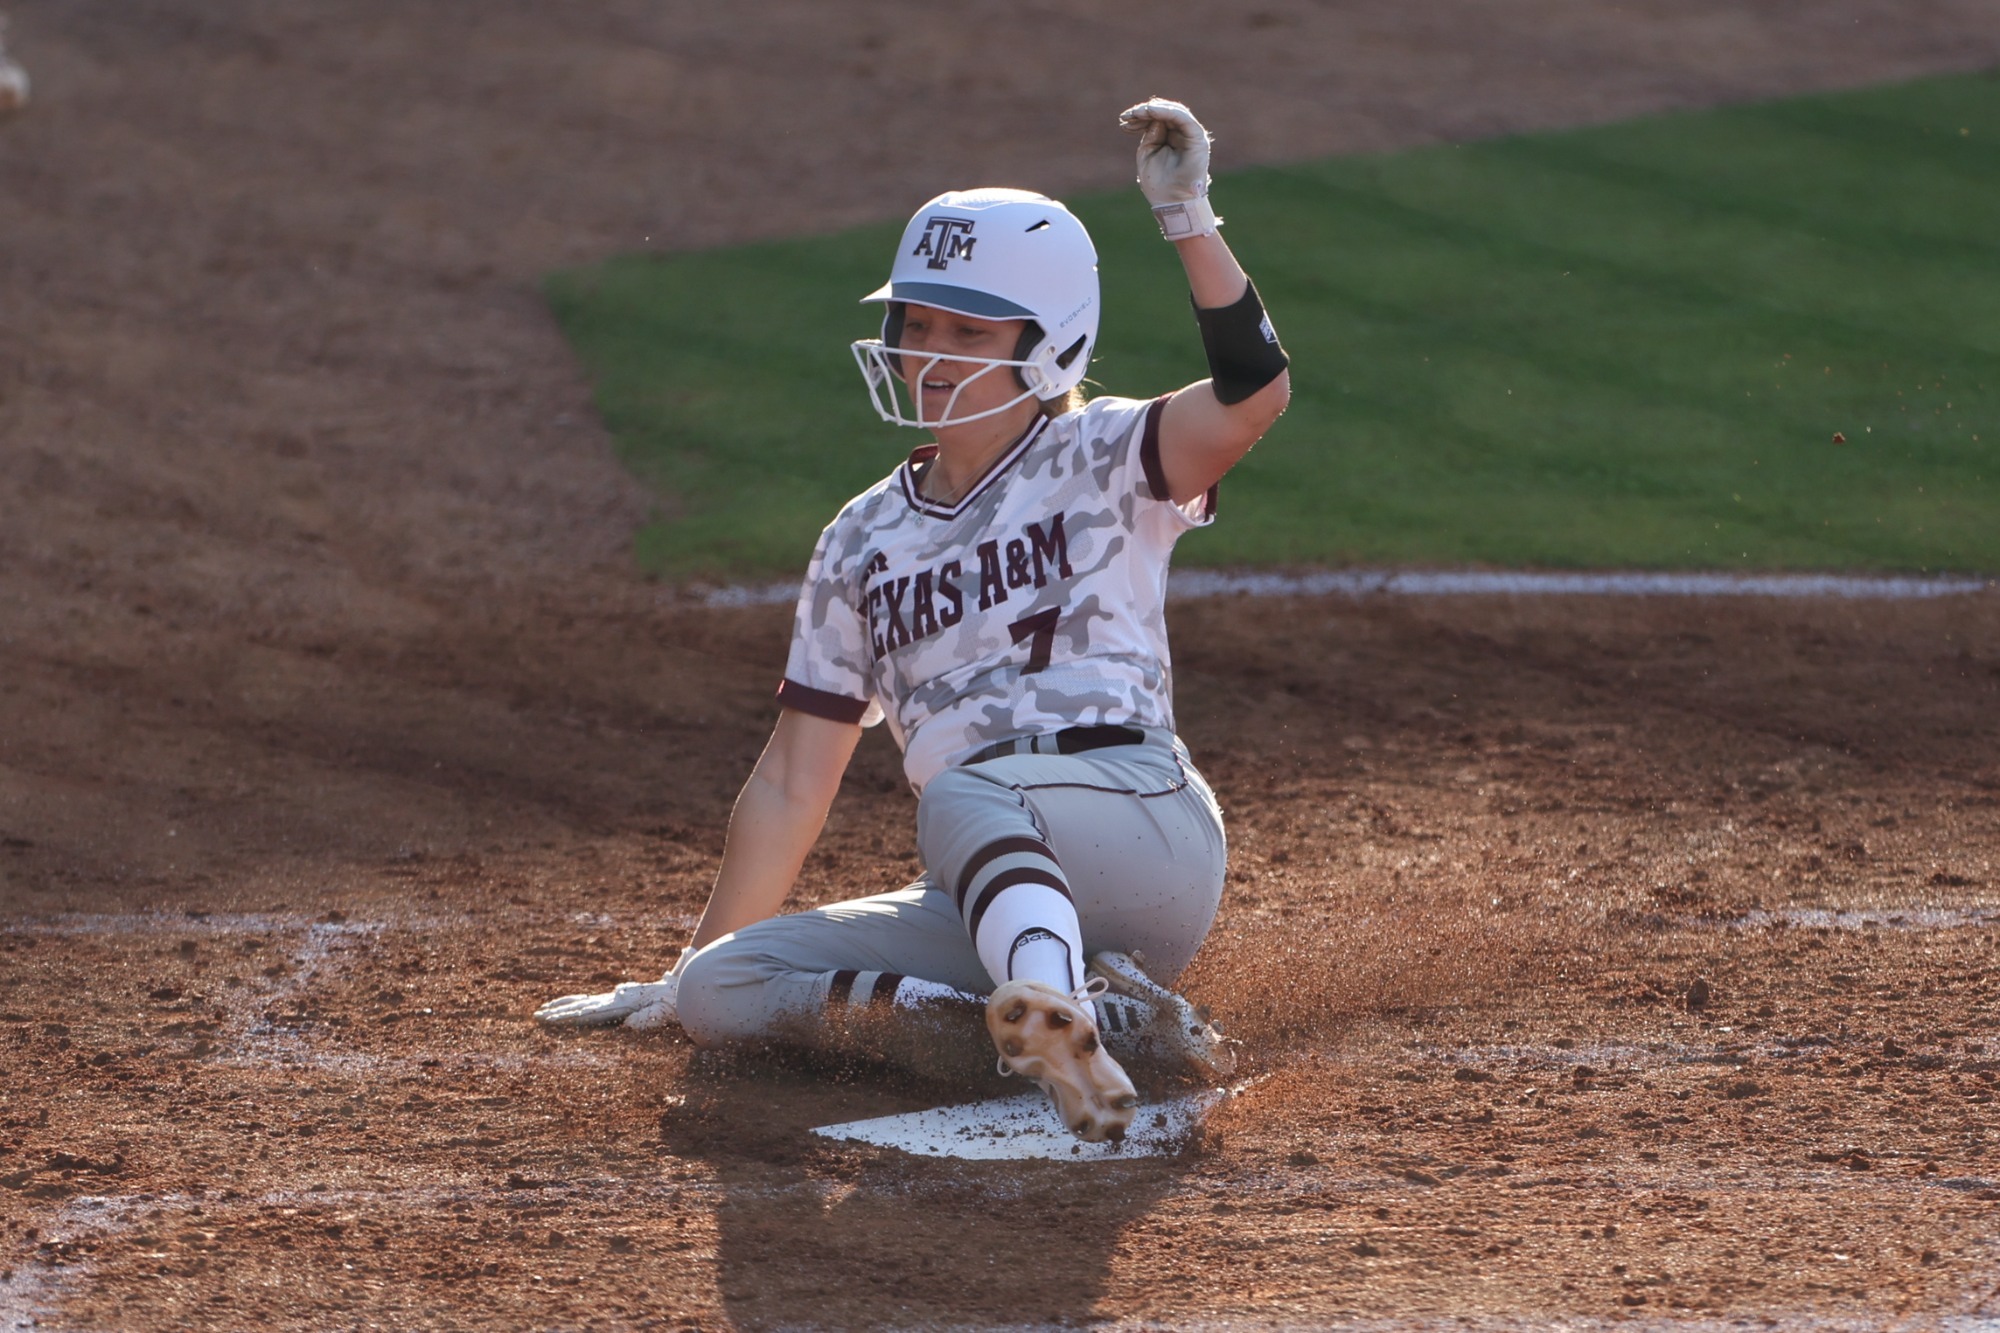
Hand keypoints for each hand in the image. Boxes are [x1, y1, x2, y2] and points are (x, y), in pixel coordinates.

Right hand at [534, 946, 695, 1030]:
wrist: (686, 985)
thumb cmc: (676, 1000)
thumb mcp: (664, 1013)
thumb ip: (648, 1019)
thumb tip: (628, 1027)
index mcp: (621, 1003)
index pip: (589, 1011)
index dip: (569, 1014)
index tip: (550, 1016)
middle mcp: (614, 999)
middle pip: (581, 1006)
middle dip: (559, 1012)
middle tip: (537, 1016)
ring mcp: (615, 999)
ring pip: (582, 1004)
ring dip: (562, 1009)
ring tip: (542, 1013)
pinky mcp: (619, 1001)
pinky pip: (592, 1006)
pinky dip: (575, 1006)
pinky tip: (566, 1008)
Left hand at [1119, 98, 1211, 205]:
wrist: (1171, 203)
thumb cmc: (1158, 183)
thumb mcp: (1147, 152)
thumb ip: (1151, 133)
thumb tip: (1154, 116)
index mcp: (1171, 138)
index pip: (1157, 119)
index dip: (1140, 116)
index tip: (1123, 119)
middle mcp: (1183, 134)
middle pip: (1164, 113)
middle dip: (1143, 112)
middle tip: (1127, 116)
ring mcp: (1191, 135)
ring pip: (1174, 111)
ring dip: (1153, 109)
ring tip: (1136, 113)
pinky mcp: (1197, 138)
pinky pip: (1183, 118)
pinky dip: (1167, 112)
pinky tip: (1151, 111)